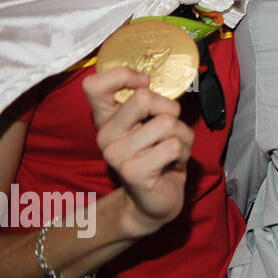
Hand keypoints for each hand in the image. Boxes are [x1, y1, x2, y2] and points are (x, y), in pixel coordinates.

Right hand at [84, 70, 194, 236]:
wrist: (153, 201)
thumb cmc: (157, 155)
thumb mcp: (150, 124)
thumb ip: (148, 104)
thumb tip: (149, 82)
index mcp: (106, 119)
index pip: (94, 85)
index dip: (123, 76)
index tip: (144, 83)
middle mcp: (105, 135)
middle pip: (144, 98)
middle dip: (171, 110)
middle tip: (169, 130)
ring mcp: (116, 154)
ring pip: (167, 123)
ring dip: (182, 136)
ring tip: (171, 151)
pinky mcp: (133, 171)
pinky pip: (173, 145)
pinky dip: (183, 152)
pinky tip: (172, 164)